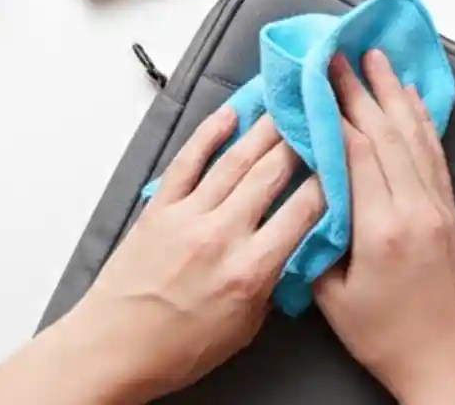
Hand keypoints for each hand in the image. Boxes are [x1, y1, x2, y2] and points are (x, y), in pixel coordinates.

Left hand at [0, 110, 324, 404]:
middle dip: (298, 141)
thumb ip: (272, 284)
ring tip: (284, 105)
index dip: (328, 180)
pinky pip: (187, 162)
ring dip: (263, 129)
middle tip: (316, 115)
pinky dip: (208, 135)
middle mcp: (222, 235)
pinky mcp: (159, 209)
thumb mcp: (245, 329)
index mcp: (251, 270)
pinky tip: (228, 115)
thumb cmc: (179, 349)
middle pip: (270, 173)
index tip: (340, 158)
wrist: (114, 349)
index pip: (303, 211)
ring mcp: (188, 217)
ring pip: (234, 161)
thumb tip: (293, 249)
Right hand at [315, 51, 454, 404]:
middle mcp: (415, 209)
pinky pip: (434, 155)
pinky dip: (421, 121)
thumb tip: (309, 192)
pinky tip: (410, 100)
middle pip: (386, 134)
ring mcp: (438, 208)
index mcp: (382, 229)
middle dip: (359, 90)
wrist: (444, 362)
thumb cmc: (384, 336)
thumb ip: (318, 240)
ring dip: (393, 94)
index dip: (335, 111)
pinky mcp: (450, 213)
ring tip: (376, 59)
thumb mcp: (332, 296)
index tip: (317, 80)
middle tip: (338, 56)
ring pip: (414, 137)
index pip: (357, 152)